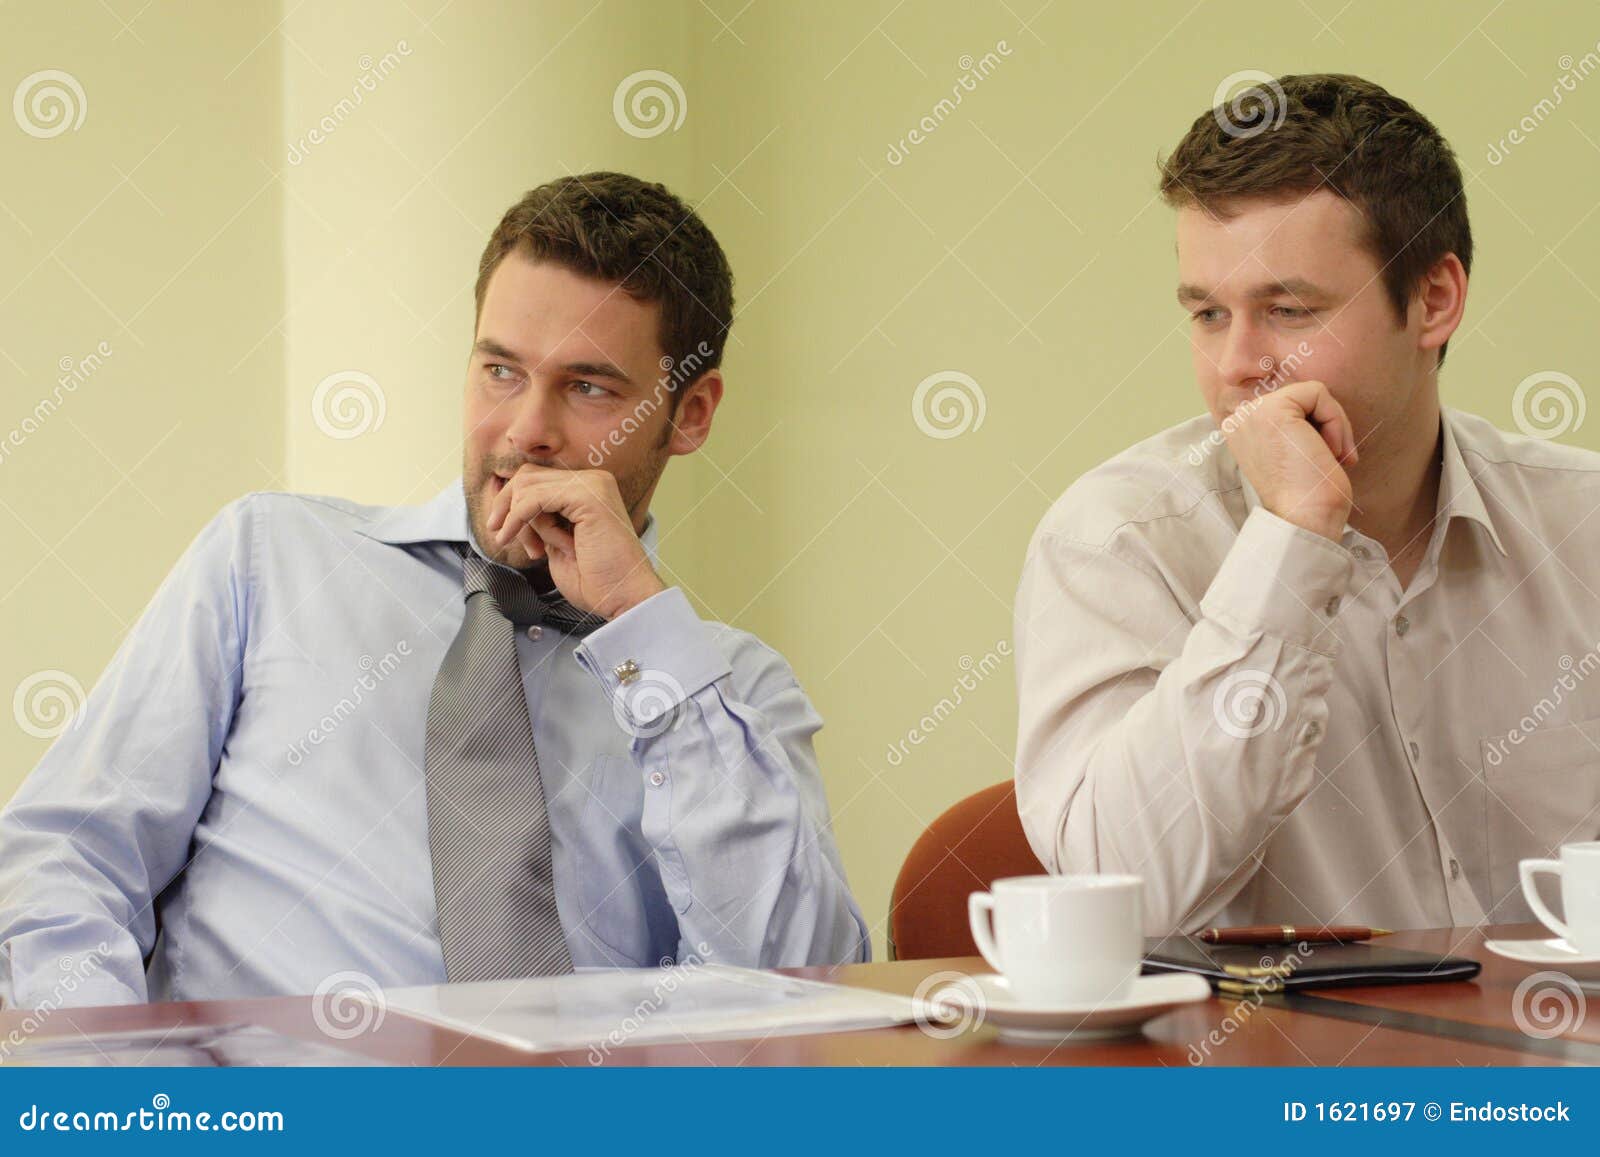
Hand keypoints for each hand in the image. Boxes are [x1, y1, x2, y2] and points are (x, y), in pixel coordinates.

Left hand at [485, 466, 666, 618]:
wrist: (626, 598)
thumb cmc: (597, 580)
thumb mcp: (556, 543)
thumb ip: (539, 520)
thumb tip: (508, 507)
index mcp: (588, 488)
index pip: (535, 477)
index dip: (512, 505)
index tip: (505, 533)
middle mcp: (593, 479)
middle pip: (527, 475)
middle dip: (507, 508)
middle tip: (505, 538)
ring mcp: (592, 484)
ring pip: (527, 486)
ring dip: (520, 521)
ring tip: (536, 551)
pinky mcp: (587, 495)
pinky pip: (535, 499)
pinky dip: (523, 522)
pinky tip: (533, 547)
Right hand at [1221, 380, 1357, 541]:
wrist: (1306, 520)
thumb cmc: (1308, 494)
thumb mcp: (1292, 452)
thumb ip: (1291, 426)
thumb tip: (1315, 399)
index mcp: (1240, 431)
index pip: (1290, 406)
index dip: (1314, 428)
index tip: (1321, 459)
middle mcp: (1239, 419)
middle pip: (1301, 397)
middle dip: (1327, 425)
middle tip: (1332, 458)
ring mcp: (1252, 413)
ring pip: (1312, 393)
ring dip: (1334, 425)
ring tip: (1333, 456)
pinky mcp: (1274, 409)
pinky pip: (1318, 392)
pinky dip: (1336, 421)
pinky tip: (1330, 451)